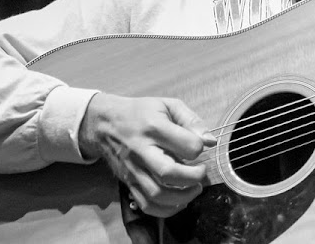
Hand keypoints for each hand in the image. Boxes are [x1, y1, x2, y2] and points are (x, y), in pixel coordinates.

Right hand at [78, 93, 215, 217]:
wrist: (104, 124)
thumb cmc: (140, 112)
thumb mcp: (167, 105)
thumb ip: (191, 120)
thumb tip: (210, 141)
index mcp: (154, 128)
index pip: (185, 145)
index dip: (200, 148)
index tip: (201, 146)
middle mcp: (142, 151)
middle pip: (169, 173)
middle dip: (193, 177)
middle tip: (201, 171)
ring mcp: (133, 170)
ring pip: (157, 194)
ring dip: (182, 197)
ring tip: (195, 188)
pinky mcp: (128, 183)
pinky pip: (146, 205)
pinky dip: (166, 210)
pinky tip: (179, 201)